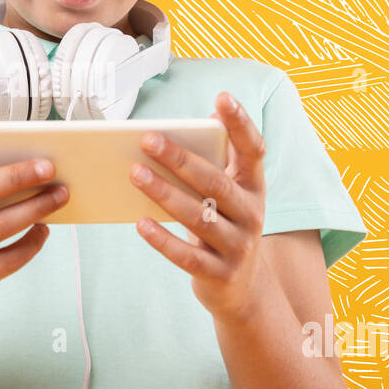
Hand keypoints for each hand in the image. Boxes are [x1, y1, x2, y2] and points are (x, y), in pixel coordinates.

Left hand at [129, 91, 266, 321]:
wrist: (242, 291)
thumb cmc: (224, 227)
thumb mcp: (229, 196)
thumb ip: (220, 161)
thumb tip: (204, 117)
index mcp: (254, 188)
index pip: (254, 150)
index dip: (241, 124)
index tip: (222, 97)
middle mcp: (252, 216)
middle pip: (216, 182)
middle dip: (181, 159)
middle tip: (148, 139)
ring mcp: (238, 247)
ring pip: (199, 217)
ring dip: (164, 193)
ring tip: (134, 173)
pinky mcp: (219, 275)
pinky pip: (187, 256)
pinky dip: (162, 240)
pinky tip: (140, 223)